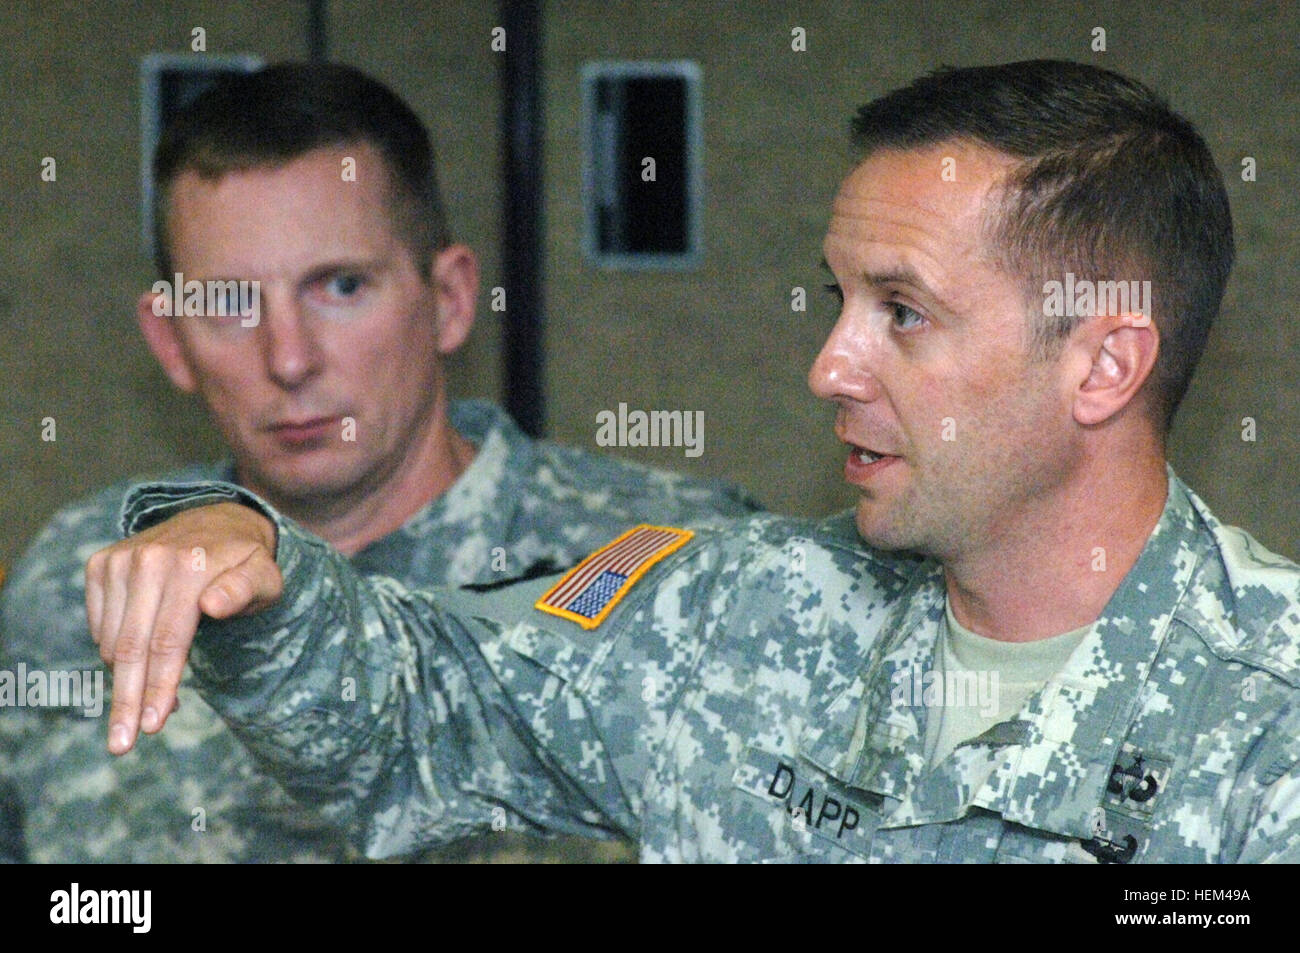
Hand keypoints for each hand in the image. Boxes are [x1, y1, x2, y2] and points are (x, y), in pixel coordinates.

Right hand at [85, 502, 281, 753]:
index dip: (158, 686)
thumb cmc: (246, 563)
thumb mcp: (265, 577)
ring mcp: (120, 560)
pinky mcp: (101, 564)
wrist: (217, 522)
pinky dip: (115, 654)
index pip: (167, 640)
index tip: (151, 727)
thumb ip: (245, 591)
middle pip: (131, 647)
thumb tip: (212, 605)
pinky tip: (144, 662)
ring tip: (154, 700)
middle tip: (121, 745)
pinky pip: (99, 627)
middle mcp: (148, 559)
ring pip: (111, 641)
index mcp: (191, 565)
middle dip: (126, 700)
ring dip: (127, 680)